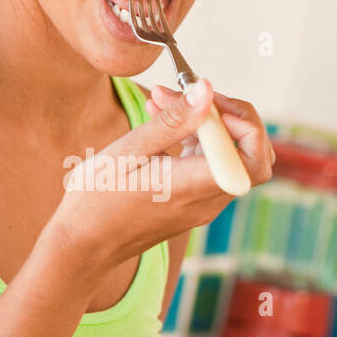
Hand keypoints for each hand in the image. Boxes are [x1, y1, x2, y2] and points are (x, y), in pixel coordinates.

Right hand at [50, 78, 275, 280]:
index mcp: (193, 188)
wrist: (83, 245)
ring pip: (231, 158)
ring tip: (165, 103)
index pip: (253, 158)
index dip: (244, 123)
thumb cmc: (97, 199)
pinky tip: (164, 123)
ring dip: (209, 125)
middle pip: (251, 155)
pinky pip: (210, 167)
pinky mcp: (192, 203)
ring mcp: (202, 205)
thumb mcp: (128, 151)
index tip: (206, 103)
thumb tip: (206, 92)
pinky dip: (197, 140)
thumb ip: (172, 122)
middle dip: (231, 117)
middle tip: (192, 97)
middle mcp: (206, 201)